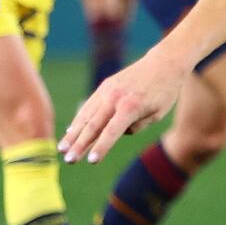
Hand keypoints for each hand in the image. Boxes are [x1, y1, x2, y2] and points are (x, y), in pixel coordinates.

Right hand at [59, 54, 185, 162]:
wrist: (163, 63)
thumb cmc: (164, 92)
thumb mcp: (157, 114)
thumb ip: (136, 126)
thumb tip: (115, 133)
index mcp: (130, 107)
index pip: (112, 132)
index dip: (101, 148)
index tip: (91, 161)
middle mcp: (114, 98)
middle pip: (93, 126)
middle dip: (79, 145)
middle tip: (68, 161)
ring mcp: (107, 91)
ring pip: (86, 116)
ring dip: (72, 134)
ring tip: (61, 149)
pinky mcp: (104, 87)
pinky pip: (89, 106)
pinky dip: (79, 120)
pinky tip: (70, 132)